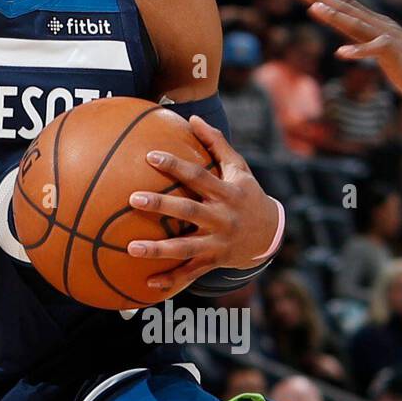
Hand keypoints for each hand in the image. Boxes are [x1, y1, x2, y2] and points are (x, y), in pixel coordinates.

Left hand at [125, 115, 279, 295]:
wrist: (271, 235)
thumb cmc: (248, 194)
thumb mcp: (239, 168)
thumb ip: (216, 143)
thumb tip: (193, 117)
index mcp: (226, 193)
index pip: (198, 176)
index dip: (175, 166)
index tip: (150, 156)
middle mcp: (222, 218)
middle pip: (188, 211)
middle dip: (161, 206)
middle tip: (133, 198)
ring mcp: (217, 243)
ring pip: (185, 247)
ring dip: (158, 250)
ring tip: (130, 248)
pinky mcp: (214, 262)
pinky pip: (191, 273)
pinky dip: (171, 280)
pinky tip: (147, 284)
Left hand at [292, 0, 401, 110]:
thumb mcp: (381, 49)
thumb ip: (365, 40)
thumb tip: (345, 42)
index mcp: (375, 23)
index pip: (345, 2)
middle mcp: (379, 25)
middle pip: (345, 7)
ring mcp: (386, 37)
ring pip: (355, 24)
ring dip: (334, 16)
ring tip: (313, 8)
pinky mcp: (393, 54)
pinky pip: (373, 52)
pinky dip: (357, 51)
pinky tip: (341, 53)